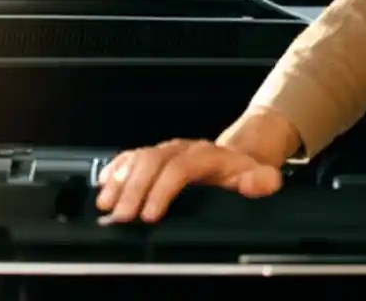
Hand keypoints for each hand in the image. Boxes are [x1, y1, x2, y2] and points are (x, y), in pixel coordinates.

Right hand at [94, 108, 300, 223]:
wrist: (238, 153)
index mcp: (206, 155)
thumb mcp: (260, 175)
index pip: (179, 168)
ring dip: (119, 181)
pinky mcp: (155, 156)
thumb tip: (261, 182)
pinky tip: (103, 185)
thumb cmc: (244, 171)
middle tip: (122, 217)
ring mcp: (166, 151)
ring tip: (106, 205)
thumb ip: (262, 180)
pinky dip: (115, 169)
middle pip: (152, 162)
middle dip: (133, 189)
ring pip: (137, 158)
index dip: (162, 190)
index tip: (149, 215)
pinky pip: (130, 156)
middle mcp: (182, 149)